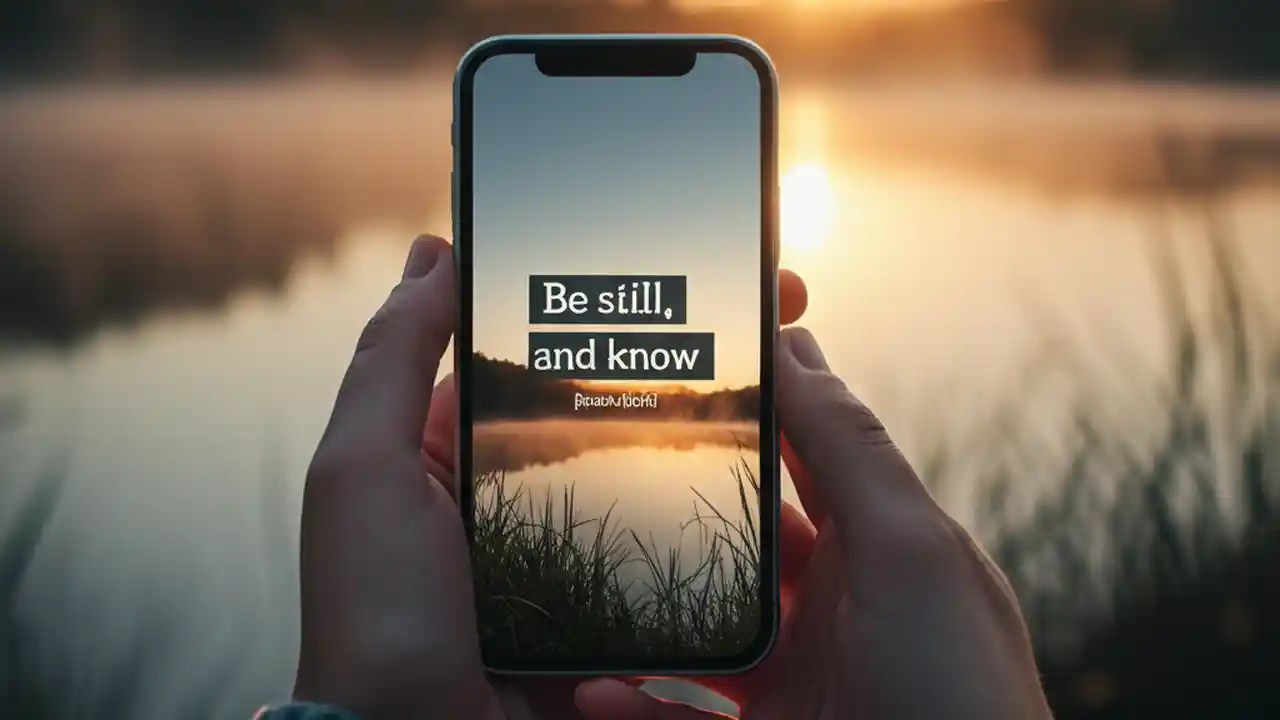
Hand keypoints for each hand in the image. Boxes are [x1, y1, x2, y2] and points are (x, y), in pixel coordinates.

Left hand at [293, 234, 810, 718]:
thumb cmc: (373, 612)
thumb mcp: (362, 467)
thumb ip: (393, 356)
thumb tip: (436, 251)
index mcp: (464, 448)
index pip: (549, 352)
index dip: (619, 303)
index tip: (691, 259)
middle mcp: (522, 494)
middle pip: (622, 409)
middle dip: (696, 356)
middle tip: (781, 312)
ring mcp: (574, 555)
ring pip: (662, 479)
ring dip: (727, 438)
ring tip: (796, 388)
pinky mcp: (615, 613)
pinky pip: (676, 556)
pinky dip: (724, 524)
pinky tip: (779, 486)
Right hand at [573, 328, 1052, 718]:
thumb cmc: (961, 692)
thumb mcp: (909, 550)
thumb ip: (848, 449)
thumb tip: (795, 345)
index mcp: (878, 541)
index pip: (804, 447)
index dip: (753, 400)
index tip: (681, 356)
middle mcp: (833, 601)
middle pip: (736, 533)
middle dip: (671, 502)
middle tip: (598, 461)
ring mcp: (795, 674)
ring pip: (696, 623)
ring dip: (640, 609)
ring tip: (586, 587)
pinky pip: (677, 711)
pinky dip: (633, 701)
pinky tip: (599, 690)